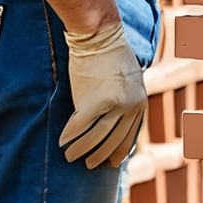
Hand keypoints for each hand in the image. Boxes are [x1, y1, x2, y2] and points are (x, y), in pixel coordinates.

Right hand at [59, 19, 146, 168]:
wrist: (101, 37)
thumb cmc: (112, 55)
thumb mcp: (128, 80)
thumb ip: (126, 99)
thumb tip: (117, 119)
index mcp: (141, 102)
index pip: (131, 135)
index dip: (120, 151)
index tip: (113, 164)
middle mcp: (131, 107)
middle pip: (114, 141)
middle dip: (101, 156)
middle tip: (89, 165)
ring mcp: (114, 106)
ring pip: (96, 138)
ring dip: (81, 150)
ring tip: (71, 156)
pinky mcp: (95, 102)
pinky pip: (79, 127)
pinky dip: (69, 136)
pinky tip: (62, 142)